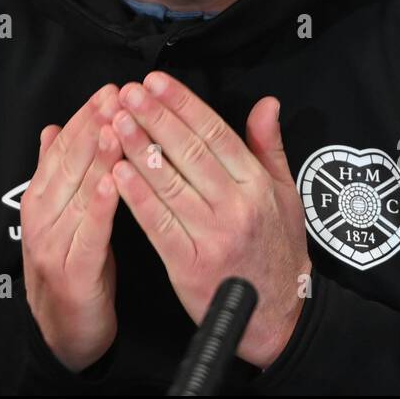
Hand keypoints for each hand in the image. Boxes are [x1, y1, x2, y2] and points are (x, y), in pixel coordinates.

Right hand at [20, 83, 122, 371]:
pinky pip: (88, 232)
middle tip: (117, 95)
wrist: (64, 333)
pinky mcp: (72, 271)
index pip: (63, 148)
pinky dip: (99, 205)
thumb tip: (52, 129)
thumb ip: (58, 173)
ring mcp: (53, 243)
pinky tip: (113, 182)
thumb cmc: (75, 267)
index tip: (109, 91)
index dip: (85, 117)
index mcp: (41, 199)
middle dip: (93, 125)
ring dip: (97, 156)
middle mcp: (41, 216)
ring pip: (78, 190)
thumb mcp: (64, 215)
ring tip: (116, 125)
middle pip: (69, 162)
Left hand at [103, 71, 311, 368]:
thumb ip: (270, 146)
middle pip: (188, 152)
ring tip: (114, 122)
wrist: (277, 316)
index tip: (156, 82)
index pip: (216, 133)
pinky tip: (115, 172)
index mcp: (257, 185)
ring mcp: (212, 235)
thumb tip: (266, 103)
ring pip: (168, 183)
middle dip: (154, 117)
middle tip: (127, 92)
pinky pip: (157, 223)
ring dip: (137, 148)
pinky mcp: (188, 264)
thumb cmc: (277, 250)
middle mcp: (236, 206)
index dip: (183, 104)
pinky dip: (136, 197)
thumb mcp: (285, 195)